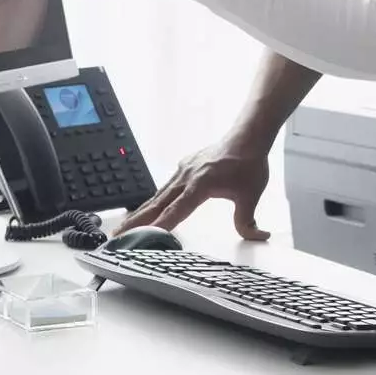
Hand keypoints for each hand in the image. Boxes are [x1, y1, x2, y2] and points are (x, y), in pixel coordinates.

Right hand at [124, 137, 272, 240]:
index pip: (175, 212)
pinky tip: (148, 208)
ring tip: (124, 226)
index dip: (158, 227)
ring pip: (157, 195)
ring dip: (140, 212)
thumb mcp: (251, 196)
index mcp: (200, 186)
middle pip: (156, 204)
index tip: (141, 238)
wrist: (248, 136)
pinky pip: (165, 186)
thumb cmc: (248, 164)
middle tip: (117, 235)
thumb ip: (248, 221)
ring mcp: (183, 171)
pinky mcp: (184, 166)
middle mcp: (186, 178)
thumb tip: (258, 236)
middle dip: (135, 221)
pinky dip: (153, 199)